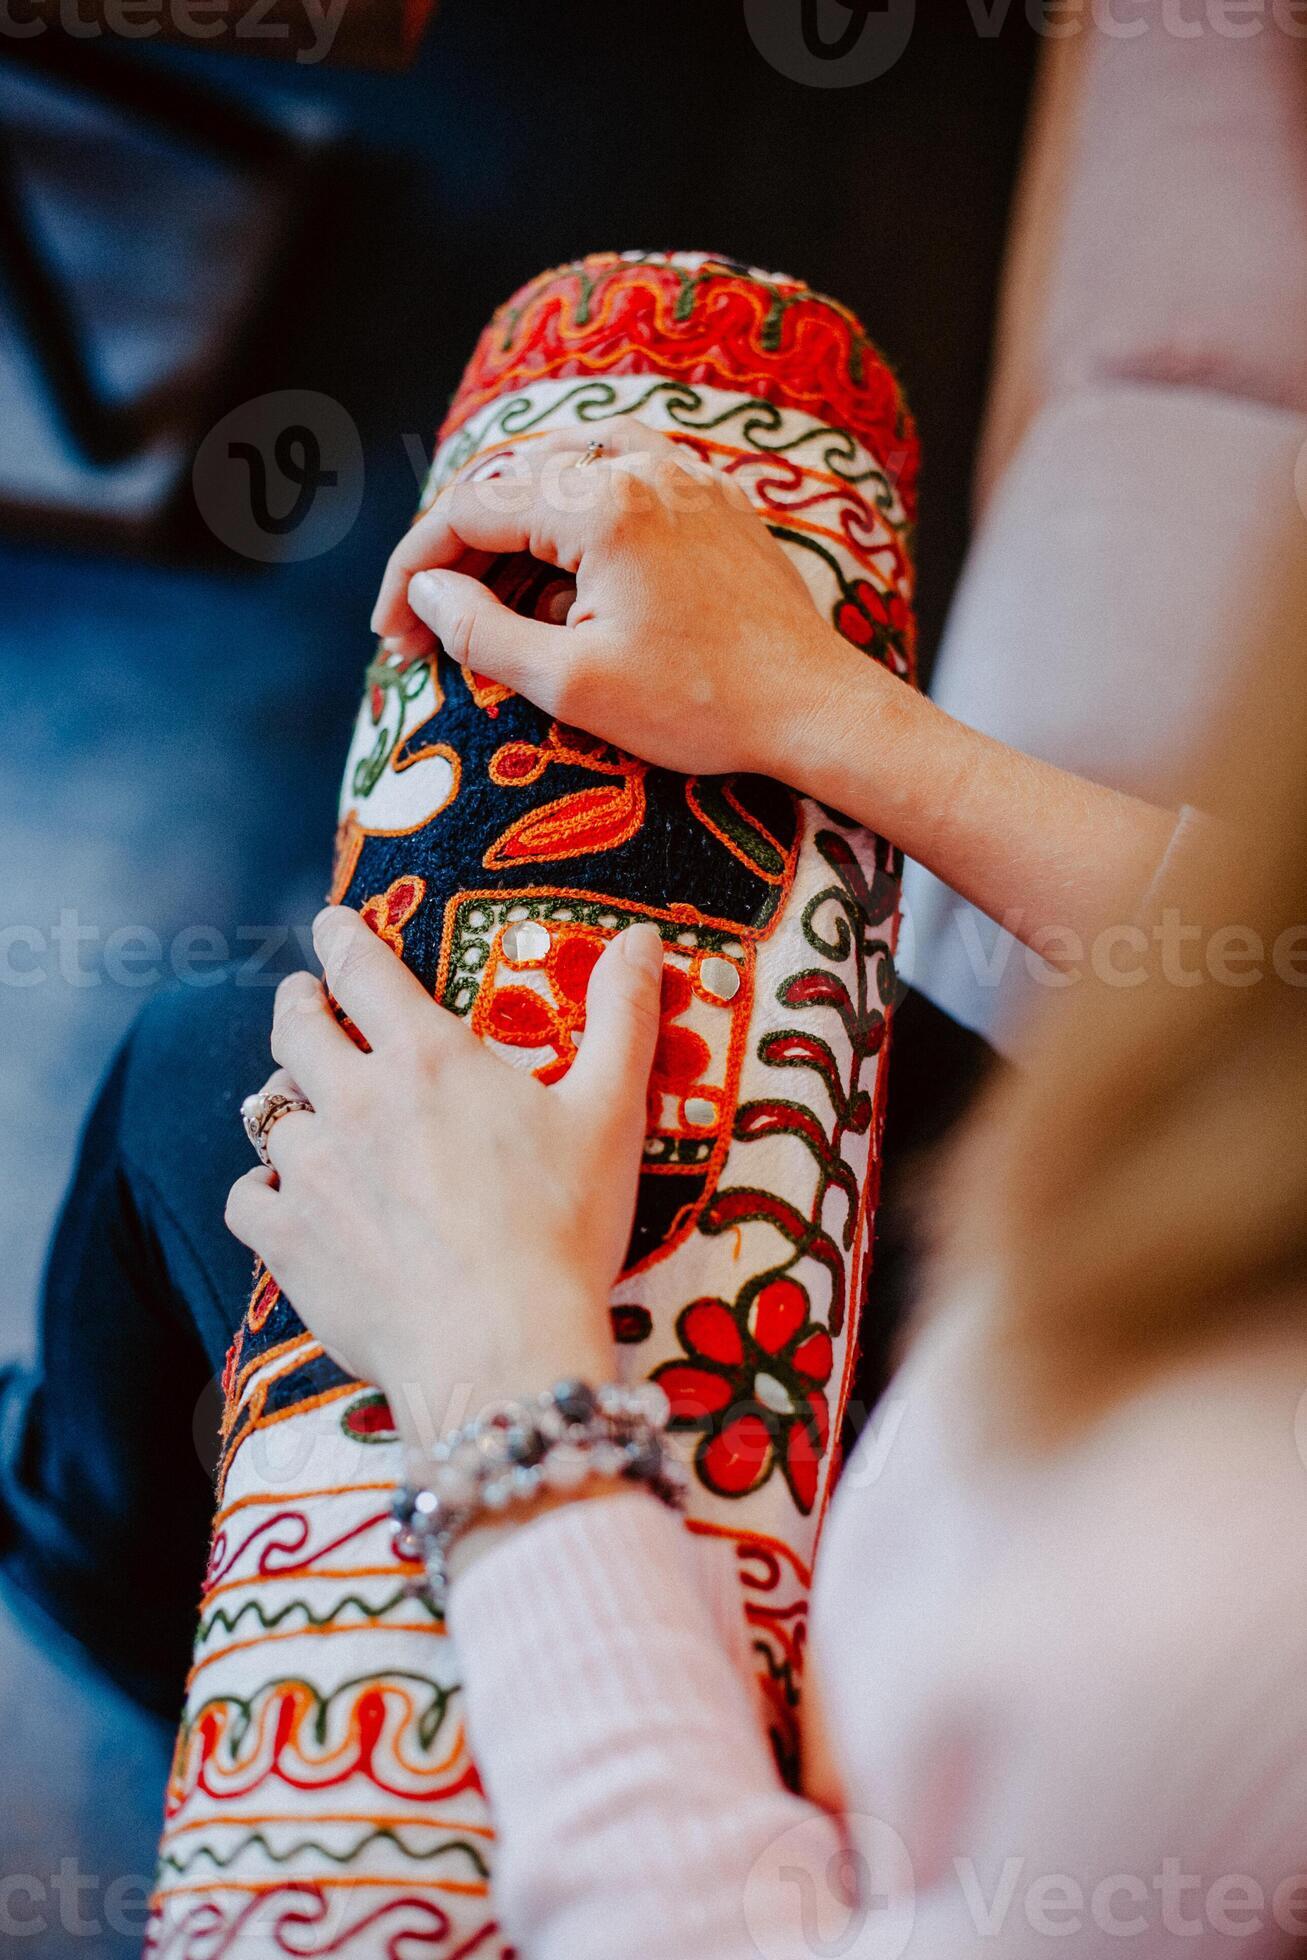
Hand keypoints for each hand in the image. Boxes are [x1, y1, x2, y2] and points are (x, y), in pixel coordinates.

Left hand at [225, 906, 663, 1442]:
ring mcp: (311, 1172)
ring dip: (283, 1100)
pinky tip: (278, 1198)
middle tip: (302, 999)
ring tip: (297, 1105)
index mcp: (427, 1058)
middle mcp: (354, 1101)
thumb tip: (641, 939)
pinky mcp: (287, 1241)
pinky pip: (245, 1196)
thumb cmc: (565, 1229)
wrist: (501, 1349)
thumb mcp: (611, 1114)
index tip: (330, 925)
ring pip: (267, 1112)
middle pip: (296, 1027)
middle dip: (298, 1003)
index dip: (342, 938)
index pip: (362, 971)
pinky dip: (259, 1190)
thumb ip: (623, 1017)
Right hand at [370, 418, 860, 780]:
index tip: (392, 634)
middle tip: (426, 630)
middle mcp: (640, 466)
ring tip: (483, 598)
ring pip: (560, 470)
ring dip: (509, 528)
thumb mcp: (572, 684)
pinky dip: (570, 515)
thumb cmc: (700, 705)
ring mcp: (681, 475)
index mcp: (599, 503)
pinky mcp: (710, 498)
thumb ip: (482, 632)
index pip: (469, 510)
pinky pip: (617, 477)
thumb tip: (426, 595)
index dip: (413, 571)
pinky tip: (561, 571)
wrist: (814, 707)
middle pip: (509, 484)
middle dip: (456, 555)